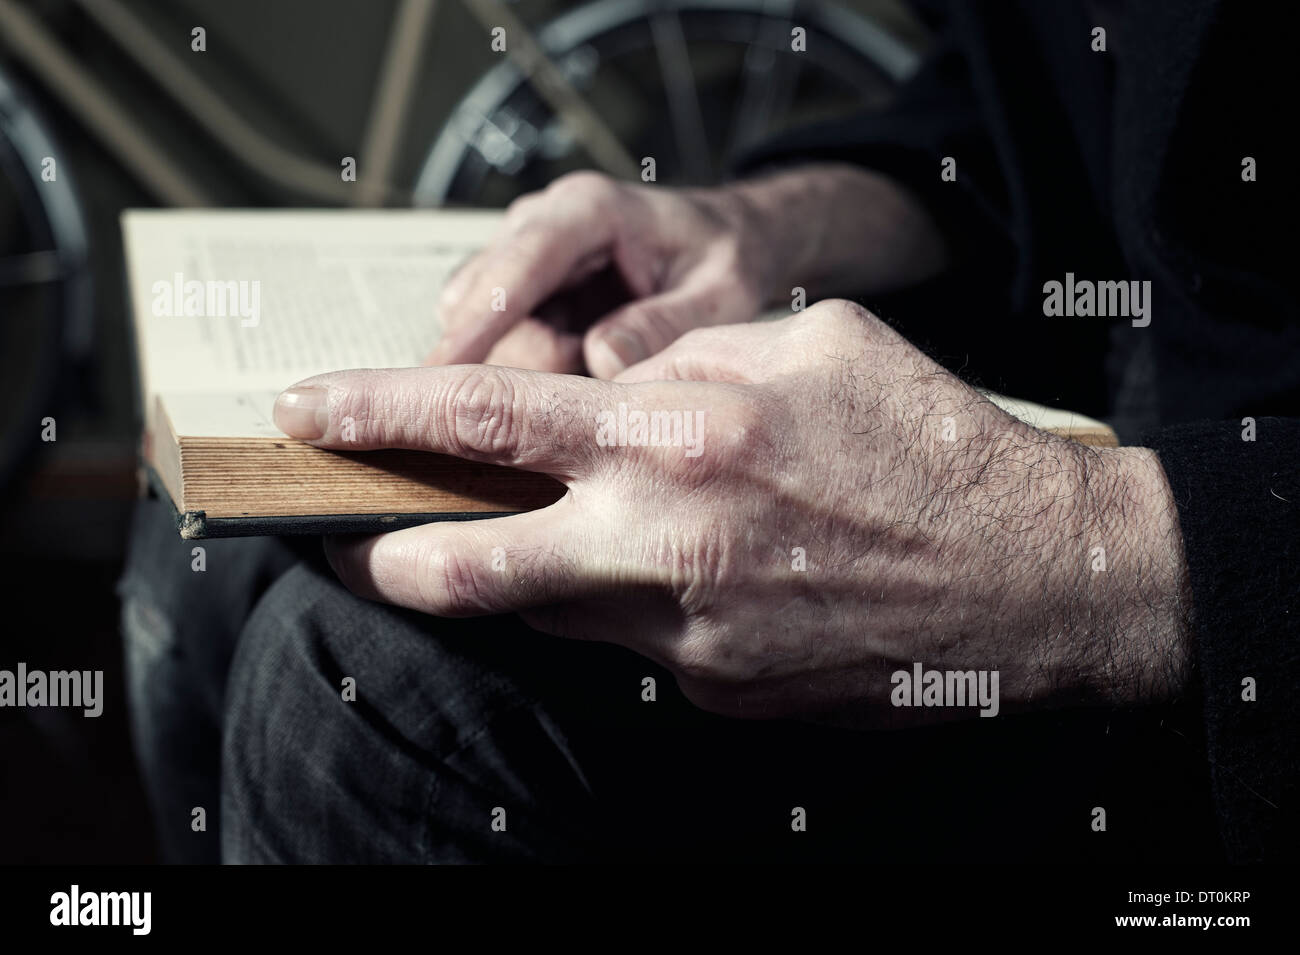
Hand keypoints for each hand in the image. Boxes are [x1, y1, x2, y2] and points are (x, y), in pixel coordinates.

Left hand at [276, 300, 1189, 724]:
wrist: (1033, 578)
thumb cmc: (933, 441)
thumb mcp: (812, 349)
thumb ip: (697, 365)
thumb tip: (623, 387)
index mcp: (681, 437)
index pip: (487, 420)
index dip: (381, 413)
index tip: (310, 410)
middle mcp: (665, 545)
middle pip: (473, 564)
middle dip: (396, 551)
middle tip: (365, 537)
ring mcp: (688, 635)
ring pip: (555, 609)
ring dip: (534, 575)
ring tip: (575, 537)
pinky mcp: (719, 690)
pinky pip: (641, 641)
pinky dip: (641, 602)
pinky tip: (711, 576)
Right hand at [427, 171, 768, 376]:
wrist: (724, 240)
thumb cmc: (724, 256)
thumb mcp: (720, 294)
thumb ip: (666, 325)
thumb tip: (602, 361)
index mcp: (589, 210)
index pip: (517, 266)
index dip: (477, 323)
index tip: (440, 376)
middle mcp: (541, 223)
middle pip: (484, 305)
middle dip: (527, 360)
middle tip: (601, 374)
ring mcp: (522, 255)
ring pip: (483, 328)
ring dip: (533, 366)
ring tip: (604, 357)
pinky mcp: (518, 289)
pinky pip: (497, 340)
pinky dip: (531, 367)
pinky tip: (580, 361)